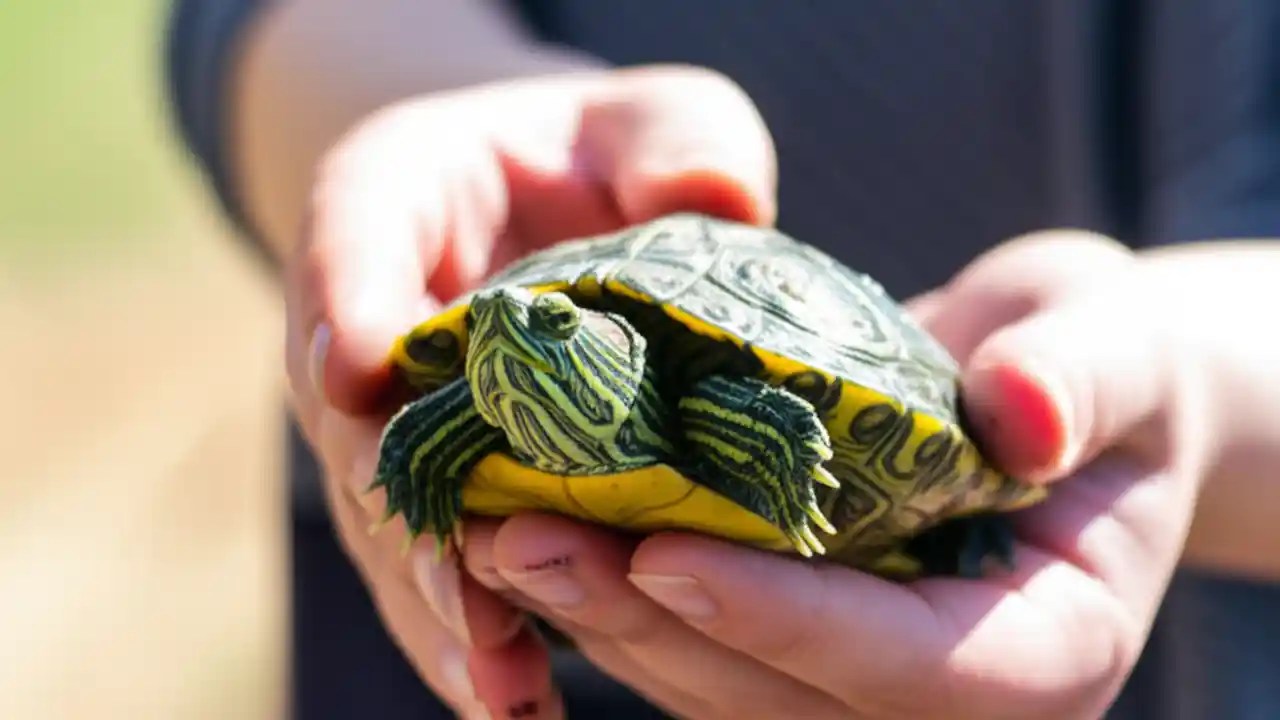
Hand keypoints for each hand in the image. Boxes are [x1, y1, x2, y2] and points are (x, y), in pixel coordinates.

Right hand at [281, 66, 777, 717]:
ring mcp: (395, 422)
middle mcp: (369, 325)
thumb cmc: (611, 154)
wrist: (561, 212)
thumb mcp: (658, 120)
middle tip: (465, 588)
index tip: (359, 363)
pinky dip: (477, 633)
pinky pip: (443, 563)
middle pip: (359, 417)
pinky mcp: (445, 492)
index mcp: (390, 198)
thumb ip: (679, 144)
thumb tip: (716, 197)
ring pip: (392, 520)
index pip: (347, 235)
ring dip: (444, 607)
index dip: (346, 296)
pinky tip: (521, 701)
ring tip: (503, 689)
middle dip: (410, 508)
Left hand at [461, 230, 1215, 718]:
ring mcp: (857, 683)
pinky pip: (691, 645)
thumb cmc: (1093, 362)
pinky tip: (521, 524)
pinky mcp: (792, 646)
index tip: (667, 551)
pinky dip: (607, 592)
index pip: (908, 667)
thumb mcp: (1111, 342)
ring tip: (489, 529)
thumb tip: (1023, 412)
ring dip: (597, 614)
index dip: (787, 620)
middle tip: (517, 534)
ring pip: (712, 686)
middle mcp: (940, 695)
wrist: (1042, 389)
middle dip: (646, 622)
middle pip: (778, 697)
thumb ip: (1081, 379)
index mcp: (1042, 650)